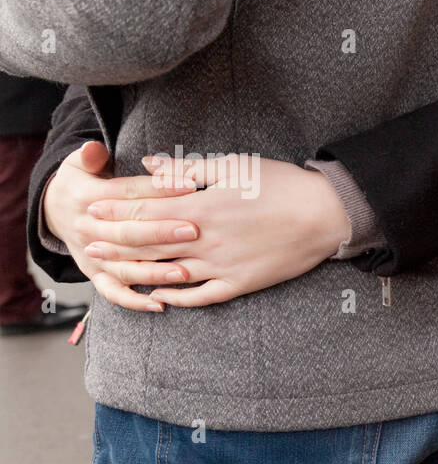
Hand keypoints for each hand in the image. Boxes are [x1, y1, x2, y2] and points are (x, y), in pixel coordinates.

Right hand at [42, 142, 199, 311]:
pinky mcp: (95, 274)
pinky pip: (113, 292)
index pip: (128, 193)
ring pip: (125, 266)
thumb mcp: (80, 164)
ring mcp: (92, 255)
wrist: (54, 210)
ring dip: (154, 271)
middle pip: (128, 232)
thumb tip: (94, 149)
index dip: (159, 189)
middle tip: (194, 231)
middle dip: (161, 232)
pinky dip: (134, 301)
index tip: (190, 186)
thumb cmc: (84, 182)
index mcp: (89, 197)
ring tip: (185, 273)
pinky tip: (160, 305)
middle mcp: (89, 229)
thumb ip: (90, 156)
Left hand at [83, 154, 350, 307]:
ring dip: (136, 273)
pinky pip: (201, 296)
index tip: (91, 211)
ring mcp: (222, 265)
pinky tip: (159, 296)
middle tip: (87, 243)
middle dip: (114, 243)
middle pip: (148, 244)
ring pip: (168, 273)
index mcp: (201, 207)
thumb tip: (149, 165)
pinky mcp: (240, 282)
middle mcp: (205, 240)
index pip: (144, 211)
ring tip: (111, 272)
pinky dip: (177, 298)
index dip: (114, 212)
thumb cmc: (282, 184)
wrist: (324, 215)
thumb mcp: (234, 166)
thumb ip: (187, 168)